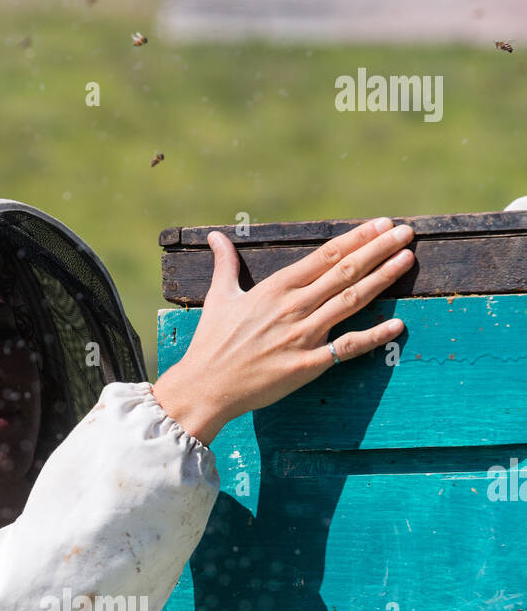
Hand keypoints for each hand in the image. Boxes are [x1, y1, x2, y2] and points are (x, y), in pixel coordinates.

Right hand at [152, 216, 414, 445]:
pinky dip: (373, 336)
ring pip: (350, 301)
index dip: (356, 238)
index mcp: (275, 288)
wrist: (205, 387)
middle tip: (406, 232)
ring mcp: (302, 337)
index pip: (324, 255)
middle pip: (344, 272)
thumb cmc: (211, 343)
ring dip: (382, 278)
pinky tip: (397, 324)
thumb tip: (216, 236)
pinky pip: (346, 348)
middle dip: (378, 249)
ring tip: (406, 260)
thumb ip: (226, 264)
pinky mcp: (306, 366)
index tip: (380, 224)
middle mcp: (293, 307)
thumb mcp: (218, 297)